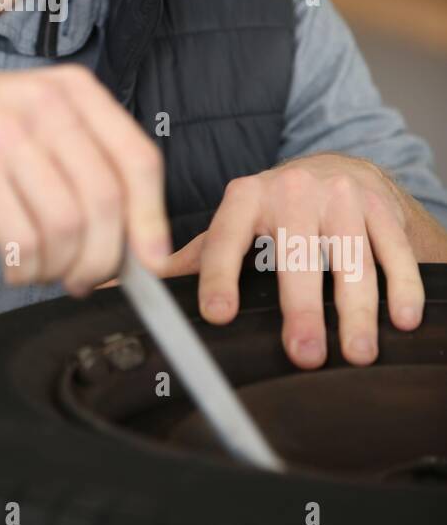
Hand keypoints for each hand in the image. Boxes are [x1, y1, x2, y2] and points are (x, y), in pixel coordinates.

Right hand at [0, 64, 170, 294]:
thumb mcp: (27, 118)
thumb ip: (79, 159)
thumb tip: (133, 236)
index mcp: (71, 89)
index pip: (137, 159)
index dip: (152, 219)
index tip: (152, 262)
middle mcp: (44, 104)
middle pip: (107, 200)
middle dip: (105, 257)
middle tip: (86, 281)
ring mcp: (7, 134)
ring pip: (68, 226)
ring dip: (60, 268)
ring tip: (41, 272)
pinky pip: (23, 241)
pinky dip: (25, 269)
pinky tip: (13, 268)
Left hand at [161, 153, 423, 368]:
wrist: (338, 171)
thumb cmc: (277, 209)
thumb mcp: (232, 223)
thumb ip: (191, 257)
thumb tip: (123, 283)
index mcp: (246, 196)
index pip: (226, 236)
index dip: (220, 275)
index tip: (218, 314)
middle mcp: (293, 191)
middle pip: (296, 253)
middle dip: (300, 307)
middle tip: (303, 353)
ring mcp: (341, 198)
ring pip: (350, 257)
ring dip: (356, 309)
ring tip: (356, 352)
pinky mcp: (382, 209)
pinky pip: (394, 250)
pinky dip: (402, 285)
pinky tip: (402, 319)